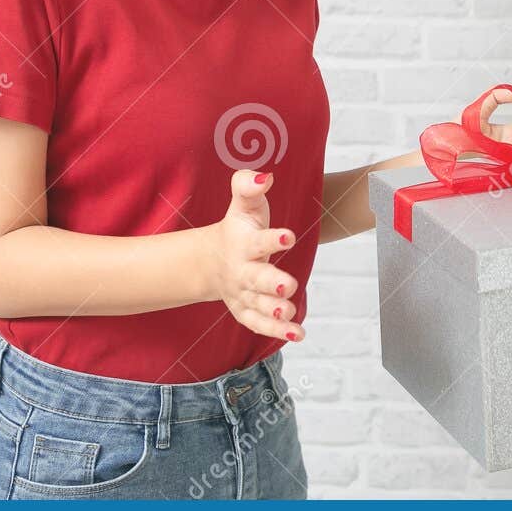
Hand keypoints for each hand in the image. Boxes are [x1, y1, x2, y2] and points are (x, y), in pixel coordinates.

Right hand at [204, 169, 303, 341]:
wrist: (212, 260)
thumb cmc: (239, 228)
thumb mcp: (243, 204)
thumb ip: (249, 185)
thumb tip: (265, 176)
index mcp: (243, 243)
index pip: (258, 241)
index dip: (273, 239)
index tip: (289, 237)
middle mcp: (242, 271)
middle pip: (257, 279)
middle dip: (272, 283)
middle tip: (288, 287)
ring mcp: (243, 293)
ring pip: (259, 305)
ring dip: (275, 312)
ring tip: (291, 313)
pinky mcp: (246, 311)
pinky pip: (260, 324)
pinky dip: (277, 331)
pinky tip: (299, 334)